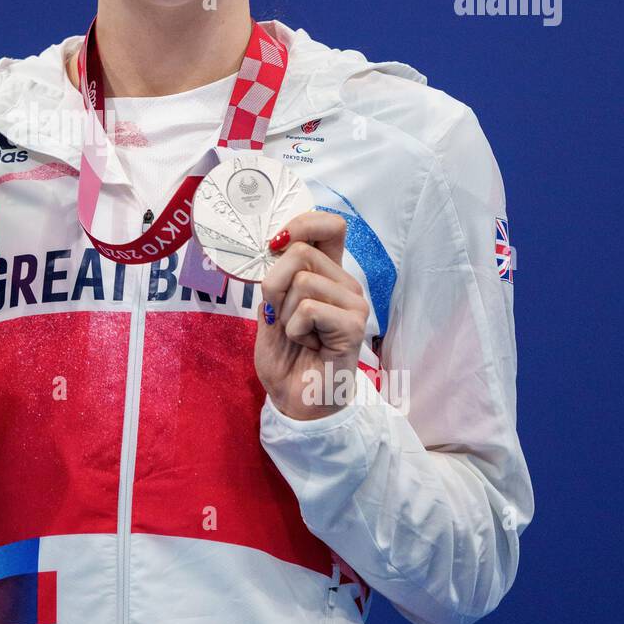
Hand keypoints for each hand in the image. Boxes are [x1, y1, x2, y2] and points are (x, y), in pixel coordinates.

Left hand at [254, 210, 369, 421]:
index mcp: (327, 274)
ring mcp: (353, 302)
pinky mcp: (353, 325)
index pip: (328, 225)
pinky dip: (294, 329)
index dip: (301, 223)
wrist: (296, 400)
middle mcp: (345, 283)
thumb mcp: (270, 309)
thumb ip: (276, 278)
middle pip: (301, 251)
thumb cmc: (286, 356)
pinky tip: (309, 345)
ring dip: (284, 314)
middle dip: (274, 285)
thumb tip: (275, 247)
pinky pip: (308, 309)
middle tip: (281, 317)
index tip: (275, 245)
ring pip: (301, 280)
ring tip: (298, 336)